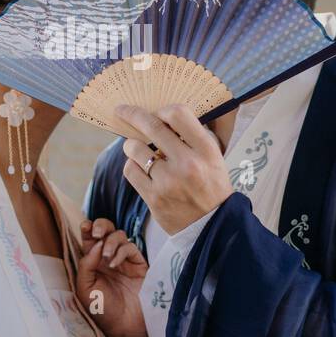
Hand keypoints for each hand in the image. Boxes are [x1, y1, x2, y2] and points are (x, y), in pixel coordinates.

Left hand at [76, 218, 147, 336]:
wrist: (123, 325)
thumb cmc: (101, 309)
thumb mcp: (84, 287)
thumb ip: (87, 264)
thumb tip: (96, 243)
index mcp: (93, 261)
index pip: (90, 238)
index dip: (88, 228)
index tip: (85, 227)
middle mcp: (108, 257)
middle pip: (106, 230)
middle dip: (102, 226)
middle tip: (97, 234)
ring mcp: (124, 259)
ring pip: (119, 236)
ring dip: (111, 242)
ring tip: (106, 258)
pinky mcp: (138, 264)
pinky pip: (131, 248)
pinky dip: (121, 252)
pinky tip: (115, 264)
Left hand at [115, 103, 231, 235]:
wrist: (213, 226)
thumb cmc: (211, 186)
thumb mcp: (213, 157)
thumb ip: (193, 137)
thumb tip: (162, 117)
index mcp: (206, 150)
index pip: (179, 114)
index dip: (163, 110)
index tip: (156, 113)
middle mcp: (188, 163)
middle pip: (151, 126)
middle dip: (132, 114)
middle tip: (122, 110)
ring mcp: (169, 181)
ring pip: (135, 148)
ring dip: (132, 145)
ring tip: (137, 149)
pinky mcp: (154, 197)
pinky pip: (130, 170)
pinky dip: (132, 165)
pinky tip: (140, 167)